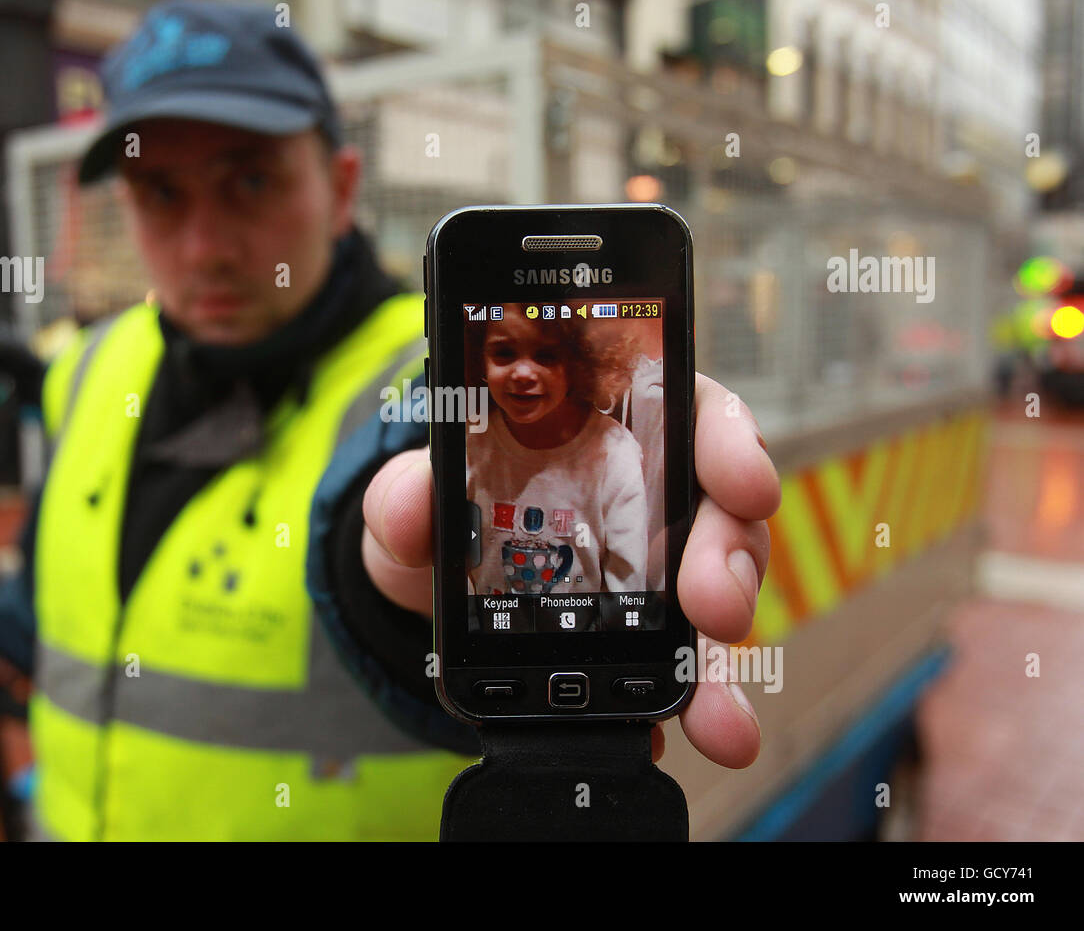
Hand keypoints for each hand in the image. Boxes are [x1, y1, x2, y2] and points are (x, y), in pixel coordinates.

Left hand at [361, 373, 780, 768]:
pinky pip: (689, 671)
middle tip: (714, 605)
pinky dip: (696, 704)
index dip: (729, 441)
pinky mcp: (655, 644)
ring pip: (721, 601)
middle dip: (732, 559)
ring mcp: (664, 577)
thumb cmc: (448, 522)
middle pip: (723, 513)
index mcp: (613, 434)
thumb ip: (405, 492)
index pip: (692, 413)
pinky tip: (687, 733)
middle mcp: (658, 501)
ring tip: (714, 713)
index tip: (741, 481)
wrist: (436, 602)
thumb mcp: (414, 496)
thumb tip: (407, 507)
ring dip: (722, 658)